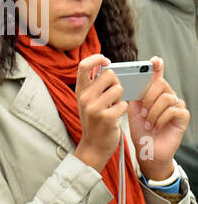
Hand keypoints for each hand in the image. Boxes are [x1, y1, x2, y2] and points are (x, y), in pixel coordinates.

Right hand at [72, 55, 125, 171]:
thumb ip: (93, 84)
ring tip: (113, 107)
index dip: (97, 58)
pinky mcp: (106, 118)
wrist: (93, 145)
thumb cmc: (94, 120)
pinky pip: (124, 104)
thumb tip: (104, 65)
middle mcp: (85, 98)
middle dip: (116, 82)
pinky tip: (115, 116)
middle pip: (109, 74)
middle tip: (112, 94)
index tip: (106, 61)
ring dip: (121, 97)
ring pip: (119, 88)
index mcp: (80, 91)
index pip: (83, 65)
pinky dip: (122, 109)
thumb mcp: (88, 101)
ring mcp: (94, 108)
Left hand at [128, 57, 188, 180]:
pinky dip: (160, 118)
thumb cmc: (141, 132)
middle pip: (161, 84)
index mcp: (154, 95)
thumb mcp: (133, 112)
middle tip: (142, 112)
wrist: (148, 151)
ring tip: (148, 123)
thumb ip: (134, 96)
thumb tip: (130, 81)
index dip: (156, 68)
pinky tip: (156, 126)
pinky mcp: (183, 116)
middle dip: (148, 97)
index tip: (154, 60)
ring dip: (153, 112)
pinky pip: (172, 110)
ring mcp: (177, 106)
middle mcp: (168, 97)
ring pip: (166, 97)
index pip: (157, 77)